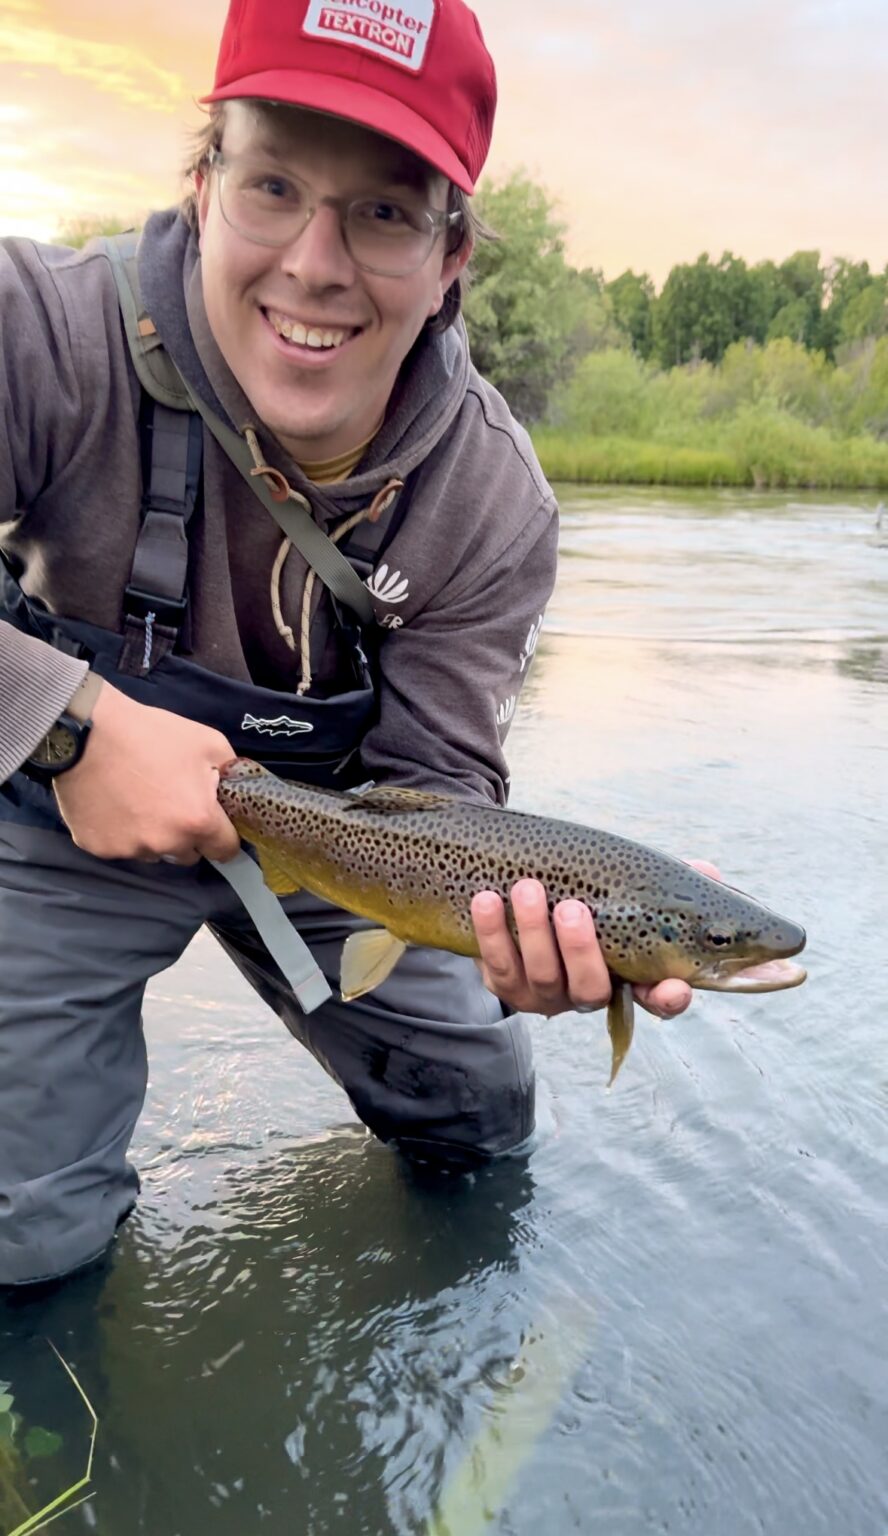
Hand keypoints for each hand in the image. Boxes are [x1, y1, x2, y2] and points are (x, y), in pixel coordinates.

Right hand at [53, 682, 240, 863]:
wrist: (86, 731)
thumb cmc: (150, 734)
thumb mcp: (208, 742)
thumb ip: (230, 773)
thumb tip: (234, 790)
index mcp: (197, 821)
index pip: (225, 851)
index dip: (223, 835)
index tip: (215, 823)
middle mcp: (165, 844)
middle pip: (188, 854)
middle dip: (187, 835)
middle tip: (172, 803)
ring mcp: (129, 849)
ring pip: (153, 852)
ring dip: (153, 835)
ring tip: (138, 800)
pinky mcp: (98, 848)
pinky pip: (120, 846)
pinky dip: (120, 831)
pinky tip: (113, 803)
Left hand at [471, 862, 721, 1018]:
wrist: (520, 889)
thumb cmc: (590, 892)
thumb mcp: (628, 886)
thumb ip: (666, 880)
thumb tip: (705, 869)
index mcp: (628, 976)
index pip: (658, 999)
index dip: (668, 998)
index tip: (675, 984)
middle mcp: (588, 992)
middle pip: (589, 988)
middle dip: (580, 950)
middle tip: (573, 909)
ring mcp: (545, 994)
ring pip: (540, 975)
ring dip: (533, 932)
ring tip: (526, 889)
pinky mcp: (506, 984)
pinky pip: (497, 965)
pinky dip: (490, 932)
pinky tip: (486, 899)